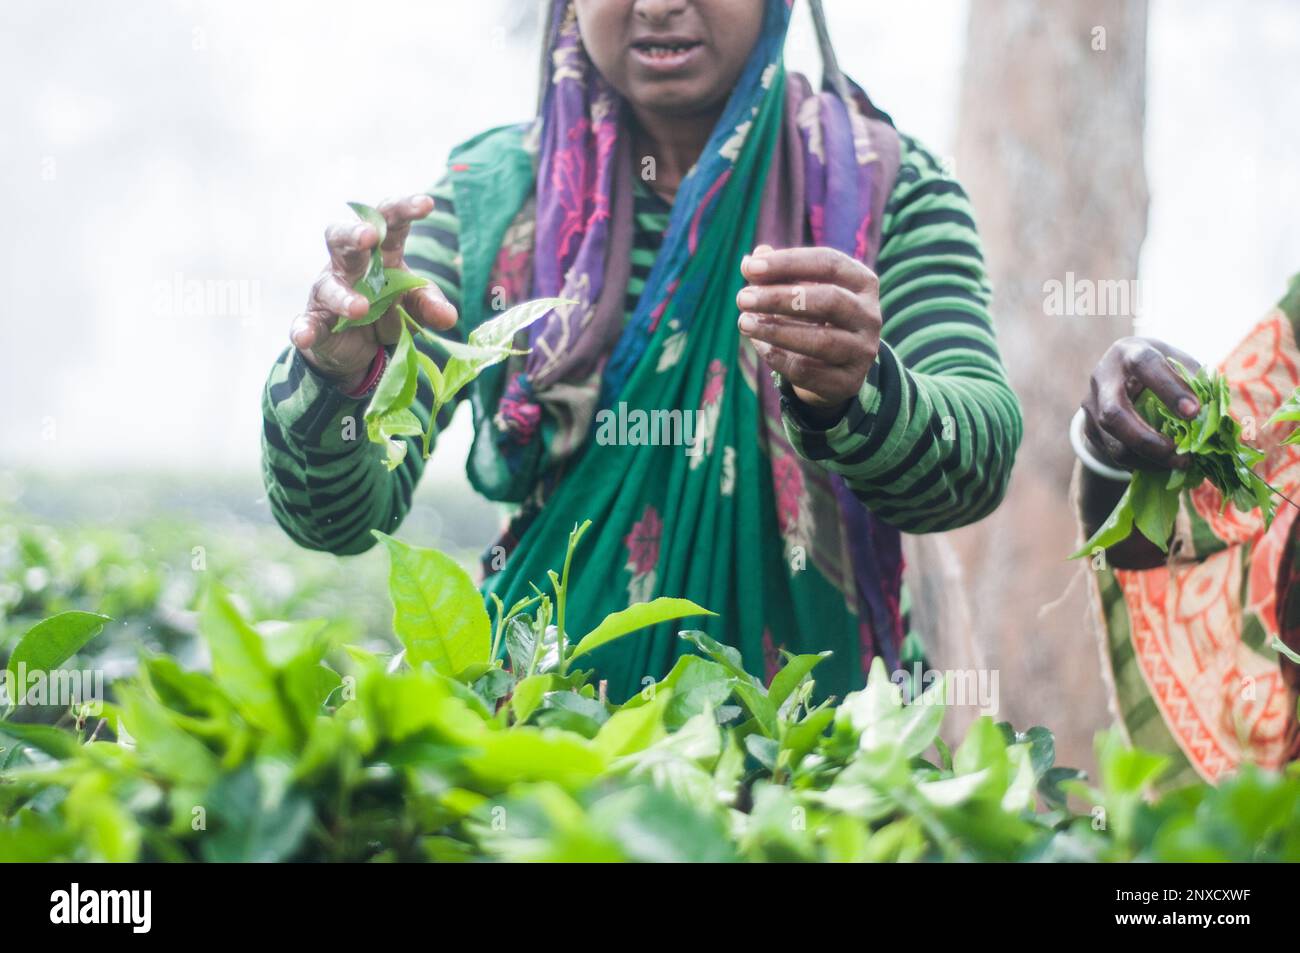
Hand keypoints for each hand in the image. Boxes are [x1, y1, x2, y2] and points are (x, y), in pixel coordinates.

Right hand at [290, 195, 457, 391]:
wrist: (360, 347)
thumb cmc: (389, 311)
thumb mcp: (414, 306)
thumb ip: (429, 305)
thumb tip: (449, 317)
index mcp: (380, 253)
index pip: (389, 222)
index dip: (404, 209)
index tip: (427, 203)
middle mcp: (349, 265)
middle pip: (343, 237)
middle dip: (354, 234)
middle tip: (369, 236)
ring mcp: (328, 291)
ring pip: (328, 284)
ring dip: (342, 295)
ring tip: (360, 308)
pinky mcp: (316, 321)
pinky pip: (306, 323)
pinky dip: (303, 329)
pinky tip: (302, 336)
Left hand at [736, 245, 880, 423]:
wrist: (832, 368)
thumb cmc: (811, 317)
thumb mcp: (797, 291)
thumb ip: (777, 275)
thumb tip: (751, 260)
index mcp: (862, 282)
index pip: (828, 263)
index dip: (788, 263)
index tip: (748, 268)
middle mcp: (870, 316)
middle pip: (829, 300)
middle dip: (780, 298)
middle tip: (742, 299)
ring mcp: (863, 351)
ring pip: (821, 341)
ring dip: (777, 331)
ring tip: (744, 323)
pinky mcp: (849, 382)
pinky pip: (808, 371)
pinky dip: (778, 358)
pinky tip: (759, 345)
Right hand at [1082, 337, 1201, 470]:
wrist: (1121, 371)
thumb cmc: (1159, 367)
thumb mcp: (1178, 363)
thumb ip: (1194, 382)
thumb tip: (1213, 416)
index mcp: (1129, 353)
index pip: (1145, 366)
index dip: (1169, 389)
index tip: (1194, 412)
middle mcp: (1103, 377)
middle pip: (1114, 414)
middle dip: (1148, 440)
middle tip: (1181, 456)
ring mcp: (1091, 405)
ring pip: (1113, 442)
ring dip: (1148, 459)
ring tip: (1178, 464)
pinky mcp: (1089, 428)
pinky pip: (1113, 454)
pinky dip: (1141, 464)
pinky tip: (1162, 465)